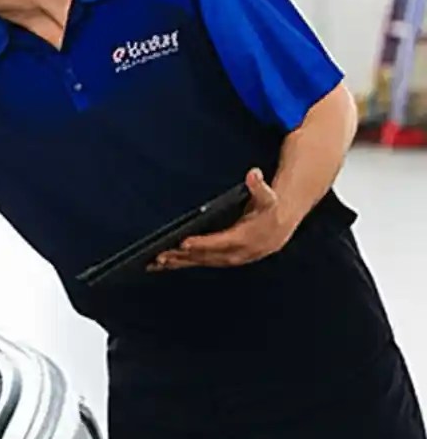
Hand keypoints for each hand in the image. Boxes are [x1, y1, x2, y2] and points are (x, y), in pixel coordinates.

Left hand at [149, 168, 296, 270]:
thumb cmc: (271, 208)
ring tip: (156, 262)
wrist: (282, 224)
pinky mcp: (225, 259)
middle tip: (160, 255)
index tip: (183, 242)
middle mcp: (238, 252)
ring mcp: (231, 258)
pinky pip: (202, 263)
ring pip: (202, 262)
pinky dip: (184, 264)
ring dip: (179, 263)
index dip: (202, 243)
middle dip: (184, 256)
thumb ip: (259, 185)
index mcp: (247, 238)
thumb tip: (253, 174)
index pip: (220, 242)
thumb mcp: (268, 195)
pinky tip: (166, 264)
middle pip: (207, 256)